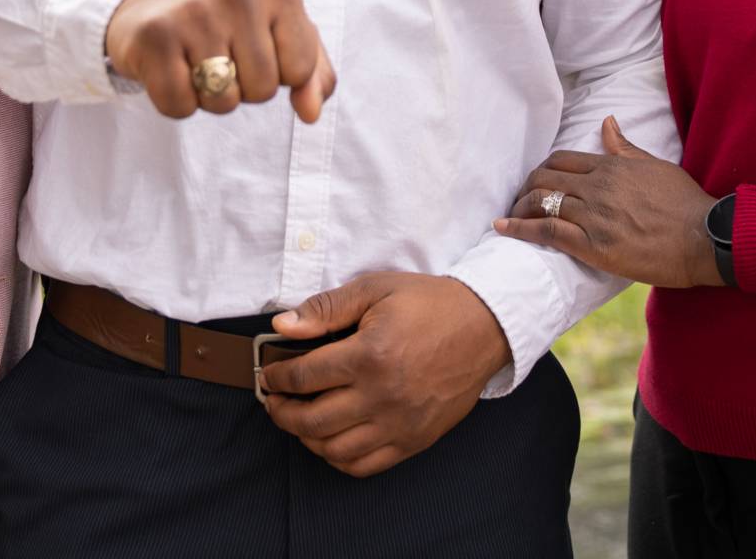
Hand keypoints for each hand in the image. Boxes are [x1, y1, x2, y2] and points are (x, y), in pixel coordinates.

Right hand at [103, 0, 335, 122]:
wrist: (146, 5)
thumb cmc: (224, 24)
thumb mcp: (277, 34)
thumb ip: (312, 73)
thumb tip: (311, 113)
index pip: (300, 69)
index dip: (278, 74)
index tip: (253, 48)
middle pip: (263, 89)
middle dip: (242, 88)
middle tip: (218, 55)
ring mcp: (193, 10)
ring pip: (223, 102)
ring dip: (209, 97)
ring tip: (193, 61)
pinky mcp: (154, 35)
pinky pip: (180, 105)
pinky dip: (175, 102)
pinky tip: (168, 69)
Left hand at [257, 272, 511, 476]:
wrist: (485, 326)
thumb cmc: (429, 304)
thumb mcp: (375, 289)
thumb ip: (326, 308)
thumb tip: (283, 325)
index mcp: (369, 355)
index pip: (305, 376)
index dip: (278, 377)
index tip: (270, 374)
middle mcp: (382, 396)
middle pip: (312, 420)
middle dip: (282, 412)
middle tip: (275, 401)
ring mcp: (400, 423)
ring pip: (335, 450)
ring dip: (306, 438)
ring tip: (299, 421)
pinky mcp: (415, 440)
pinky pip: (366, 465)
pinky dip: (339, 459)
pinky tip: (331, 441)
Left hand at [494, 116, 722, 287]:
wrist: (704, 238)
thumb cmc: (685, 204)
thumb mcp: (655, 166)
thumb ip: (625, 147)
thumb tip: (607, 121)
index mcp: (611, 167)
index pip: (561, 159)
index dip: (542, 170)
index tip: (535, 181)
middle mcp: (598, 187)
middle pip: (544, 178)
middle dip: (525, 188)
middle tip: (519, 201)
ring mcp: (594, 215)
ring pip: (541, 202)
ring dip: (519, 209)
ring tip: (509, 218)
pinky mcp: (593, 245)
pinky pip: (547, 231)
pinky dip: (520, 229)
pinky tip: (504, 230)